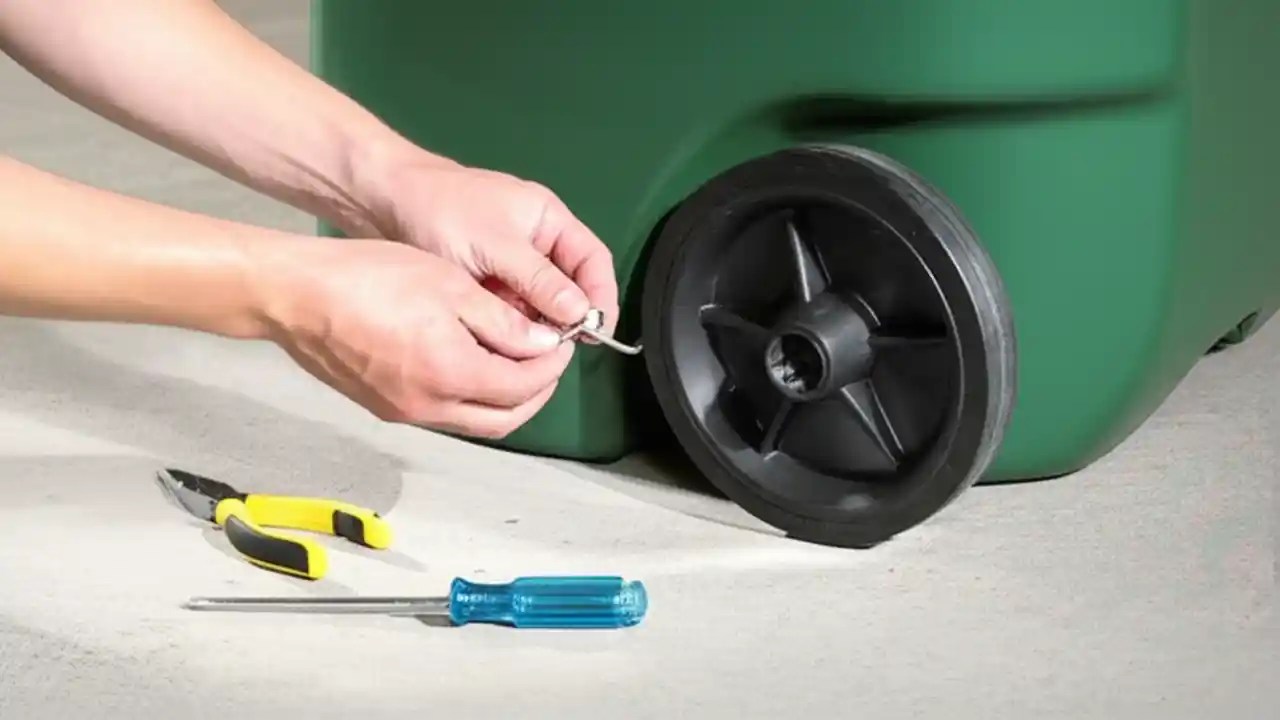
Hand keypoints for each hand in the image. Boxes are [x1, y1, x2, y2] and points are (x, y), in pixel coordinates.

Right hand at [254, 236, 573, 437]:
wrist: (295, 296)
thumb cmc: (367, 279)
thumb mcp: (450, 286)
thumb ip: (504, 322)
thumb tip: (544, 345)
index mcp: (451, 373)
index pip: (523, 387)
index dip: (552, 366)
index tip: (562, 341)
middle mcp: (430, 406)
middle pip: (505, 419)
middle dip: (536, 392)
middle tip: (549, 359)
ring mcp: (405, 412)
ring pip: (475, 421)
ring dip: (505, 399)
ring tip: (516, 360)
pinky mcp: (386, 408)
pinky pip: (446, 414)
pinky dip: (472, 397)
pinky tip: (474, 364)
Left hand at [364, 157, 619, 335]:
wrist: (381, 200)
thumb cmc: (441, 212)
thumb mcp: (495, 246)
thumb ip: (539, 280)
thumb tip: (582, 314)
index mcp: (548, 220)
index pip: (593, 261)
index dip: (602, 297)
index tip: (598, 333)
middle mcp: (536, 241)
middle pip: (570, 286)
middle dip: (568, 318)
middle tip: (559, 350)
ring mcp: (511, 262)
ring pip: (539, 303)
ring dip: (537, 326)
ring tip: (530, 351)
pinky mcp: (486, 279)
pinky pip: (511, 308)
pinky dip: (511, 325)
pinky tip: (503, 344)